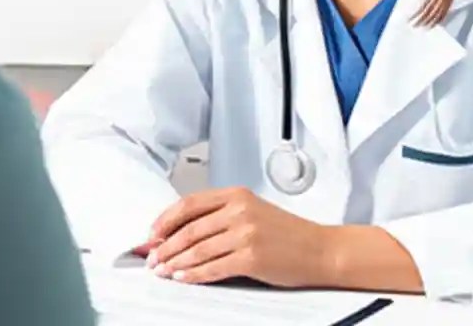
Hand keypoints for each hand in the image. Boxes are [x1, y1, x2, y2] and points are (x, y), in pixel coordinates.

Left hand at [145, 187, 334, 286]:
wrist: (320, 249)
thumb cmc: (288, 233)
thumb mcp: (253, 211)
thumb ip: (220, 216)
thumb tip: (182, 231)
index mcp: (237, 195)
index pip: (189, 204)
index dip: (166, 220)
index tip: (153, 233)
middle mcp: (240, 211)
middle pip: (190, 229)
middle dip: (166, 246)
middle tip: (152, 257)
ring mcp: (246, 234)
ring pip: (198, 250)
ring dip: (176, 263)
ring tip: (163, 270)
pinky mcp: (252, 258)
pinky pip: (213, 268)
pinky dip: (194, 275)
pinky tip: (184, 278)